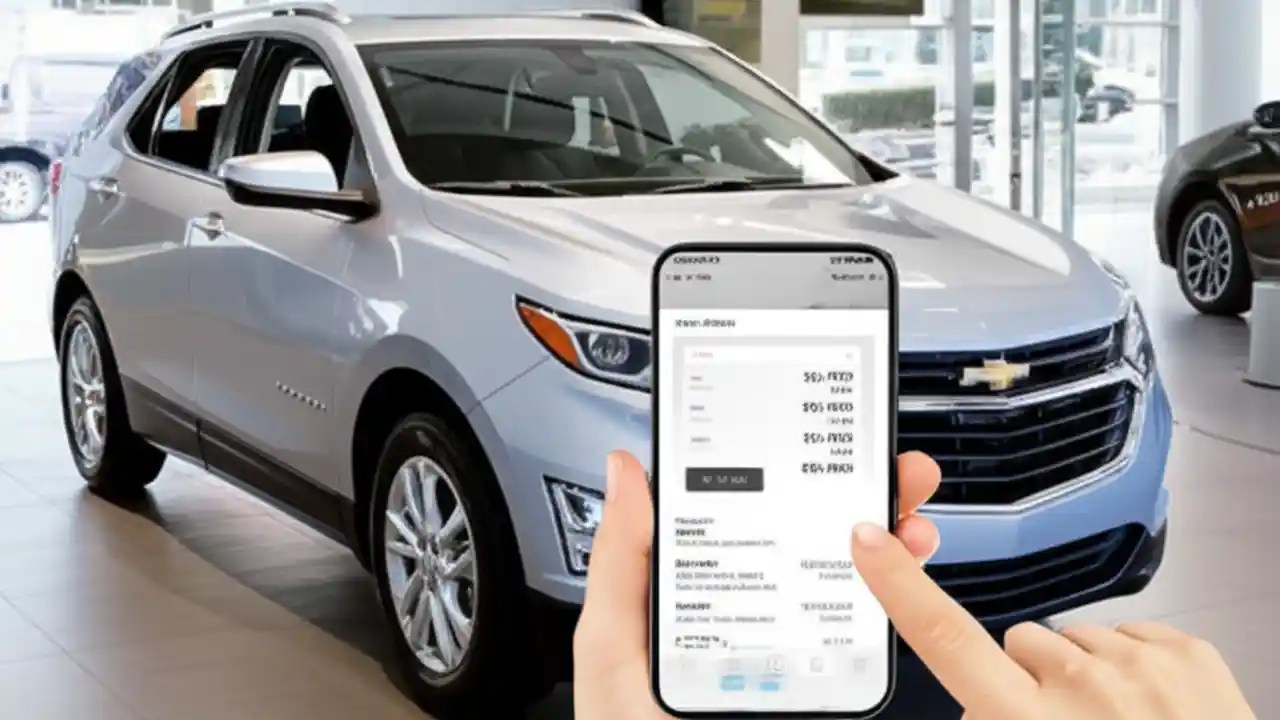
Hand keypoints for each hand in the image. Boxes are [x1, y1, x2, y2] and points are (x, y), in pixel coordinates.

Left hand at [573, 450, 942, 719]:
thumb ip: (619, 564)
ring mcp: (790, 659)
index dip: (780, 477)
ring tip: (908, 519)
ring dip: (889, 544)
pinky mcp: (823, 689)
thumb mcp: (613, 650)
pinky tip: (904, 579)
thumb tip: (624, 471)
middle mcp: (749, 624)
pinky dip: (896, 605)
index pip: (742, 524)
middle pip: (808, 544)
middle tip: (889, 471)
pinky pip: (863, 643)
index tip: (810, 441)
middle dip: (856, 500)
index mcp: (695, 600)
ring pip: (849, 586)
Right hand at [851, 523, 1256, 719]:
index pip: (944, 638)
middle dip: (1025, 677)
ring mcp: (1139, 666)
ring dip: (1084, 676)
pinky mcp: (1186, 653)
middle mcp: (1080, 687)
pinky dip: (1132, 671)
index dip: (899, 584)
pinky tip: (1150, 715)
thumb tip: (975, 709)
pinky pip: (1129, 638)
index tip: (871, 542)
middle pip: (1017, 642)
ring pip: (1075, 640)